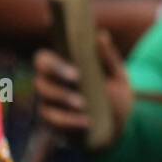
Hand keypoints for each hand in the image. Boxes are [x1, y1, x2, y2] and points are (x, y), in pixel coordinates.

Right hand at [33, 30, 131, 149]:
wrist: (120, 125)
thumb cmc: (114, 94)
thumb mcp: (117, 76)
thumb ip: (108, 57)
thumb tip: (101, 36)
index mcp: (61, 68)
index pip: (43, 60)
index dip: (54, 63)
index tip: (75, 70)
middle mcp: (50, 85)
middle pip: (40, 81)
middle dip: (58, 81)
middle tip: (78, 81)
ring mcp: (49, 106)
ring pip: (45, 102)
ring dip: (63, 101)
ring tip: (84, 104)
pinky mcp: (53, 125)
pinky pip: (54, 123)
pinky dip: (70, 122)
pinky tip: (86, 122)